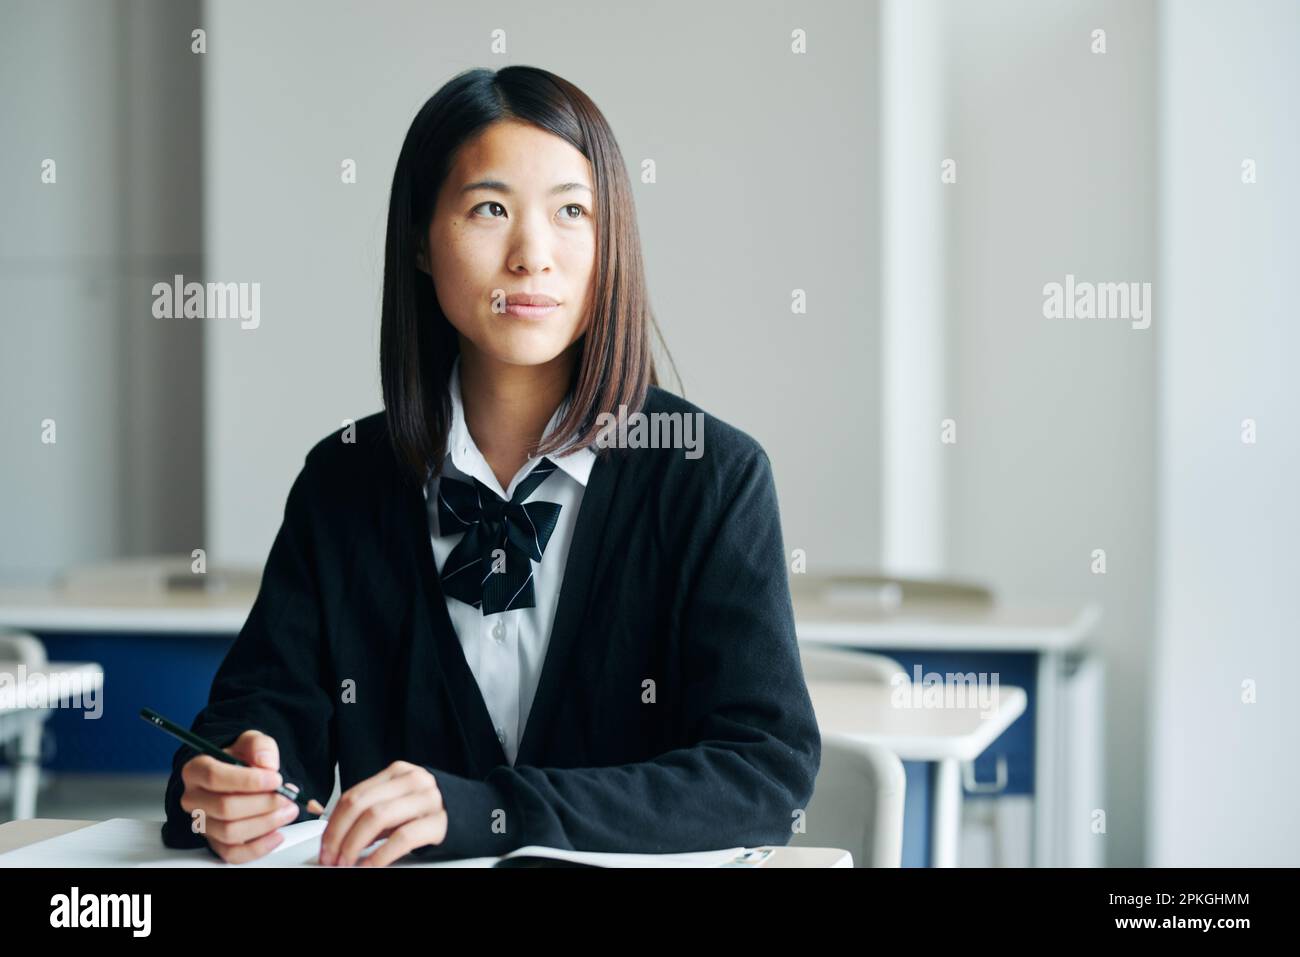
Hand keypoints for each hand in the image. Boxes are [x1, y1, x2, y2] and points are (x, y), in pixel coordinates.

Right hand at [178, 729, 301, 863]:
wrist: (241, 776)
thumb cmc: (242, 759)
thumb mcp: (252, 742)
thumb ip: (260, 746)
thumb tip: (266, 763)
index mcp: (196, 770)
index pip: (214, 777)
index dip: (248, 781)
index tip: (276, 779)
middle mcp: (194, 799)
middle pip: (224, 808)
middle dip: (263, 804)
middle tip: (287, 798)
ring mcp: (203, 823)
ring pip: (230, 832)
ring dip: (265, 823)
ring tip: (288, 811)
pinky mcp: (215, 842)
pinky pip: (233, 854)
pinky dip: (259, 847)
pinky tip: (277, 834)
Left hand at [318, 761, 447, 866]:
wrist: (480, 812)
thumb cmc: (436, 810)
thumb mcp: (404, 801)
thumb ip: (376, 809)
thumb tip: (338, 834)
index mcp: (399, 772)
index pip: (353, 795)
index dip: (331, 823)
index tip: (324, 846)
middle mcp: (412, 781)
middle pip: (359, 805)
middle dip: (337, 835)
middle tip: (330, 858)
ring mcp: (427, 799)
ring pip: (376, 818)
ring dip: (353, 845)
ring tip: (346, 863)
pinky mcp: (440, 822)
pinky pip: (401, 839)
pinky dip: (379, 856)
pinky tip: (370, 867)